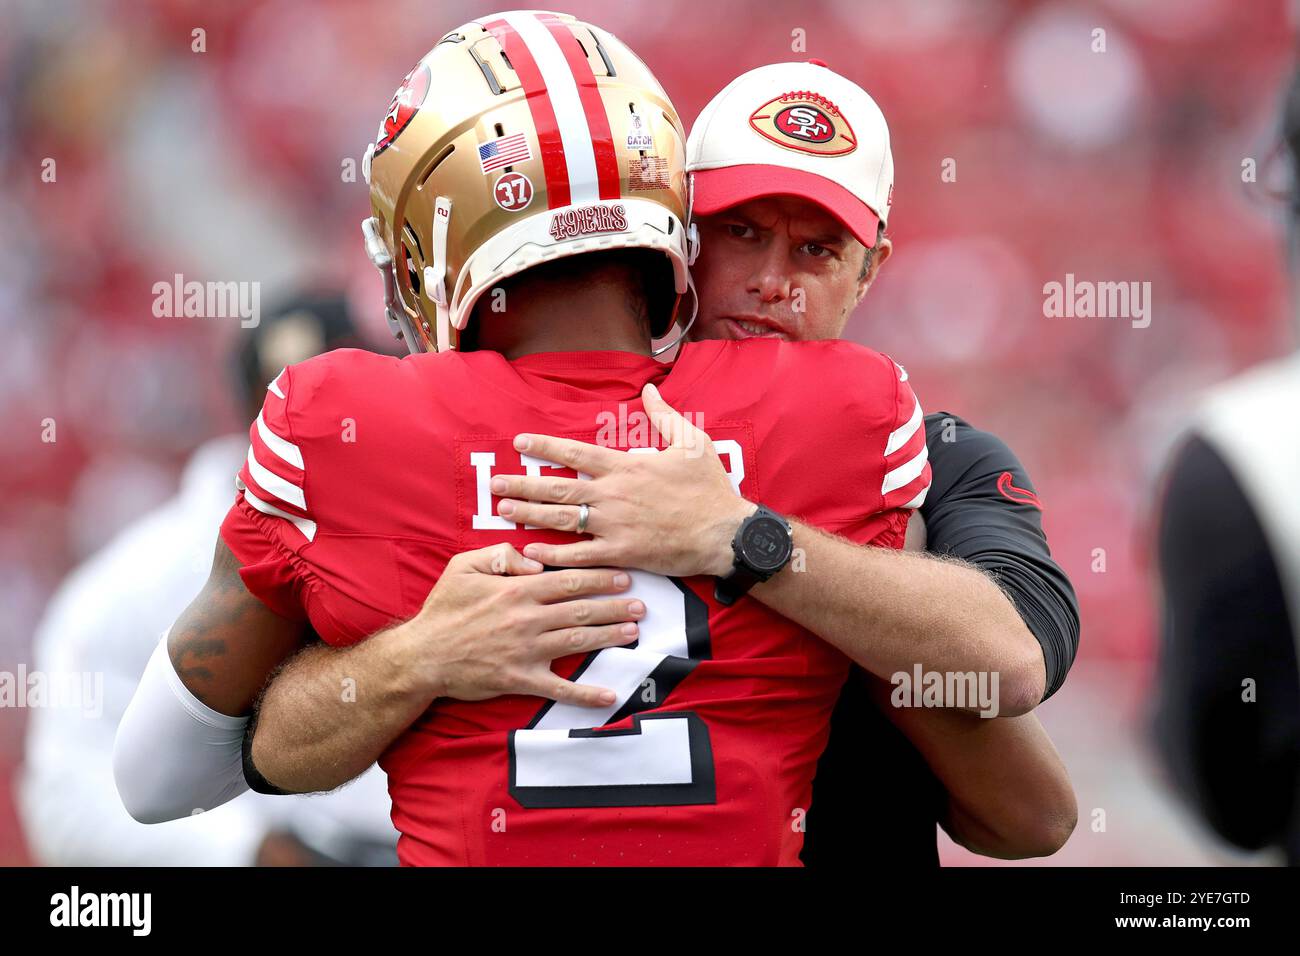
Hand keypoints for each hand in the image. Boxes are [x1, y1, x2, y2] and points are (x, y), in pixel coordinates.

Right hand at [402, 542, 644, 707]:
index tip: (623, 575)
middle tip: (641, 603)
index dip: (600, 577)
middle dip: (615, 605)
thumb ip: (500, 556)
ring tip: (634, 632)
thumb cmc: (443, 610)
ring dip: (610, 637)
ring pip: (578, 641)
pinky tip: (610, 695)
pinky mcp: (522, 679)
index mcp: (517, 591)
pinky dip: (586, 693)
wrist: (422, 657)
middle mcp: (528, 619)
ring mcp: (527, 651)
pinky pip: (560, 688)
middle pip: (582, 609)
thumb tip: (533, 559)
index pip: (569, 580)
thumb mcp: (464, 567)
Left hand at [492, 383, 754, 577]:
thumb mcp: (691, 443)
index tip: (520, 442)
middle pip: (556, 486)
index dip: (544, 446)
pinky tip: (531, 551)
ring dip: (529, 514)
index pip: (574, 451)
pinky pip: (578, 555)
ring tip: (504, 510)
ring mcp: (613, 526)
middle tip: (496, 483)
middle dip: (522, 483)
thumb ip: (665, 416)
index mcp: (625, 467)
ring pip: (560, 519)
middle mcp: (612, 495)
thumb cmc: (710, 489)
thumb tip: (651, 389)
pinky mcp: (620, 553)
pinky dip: (552, 554)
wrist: (725, 534)